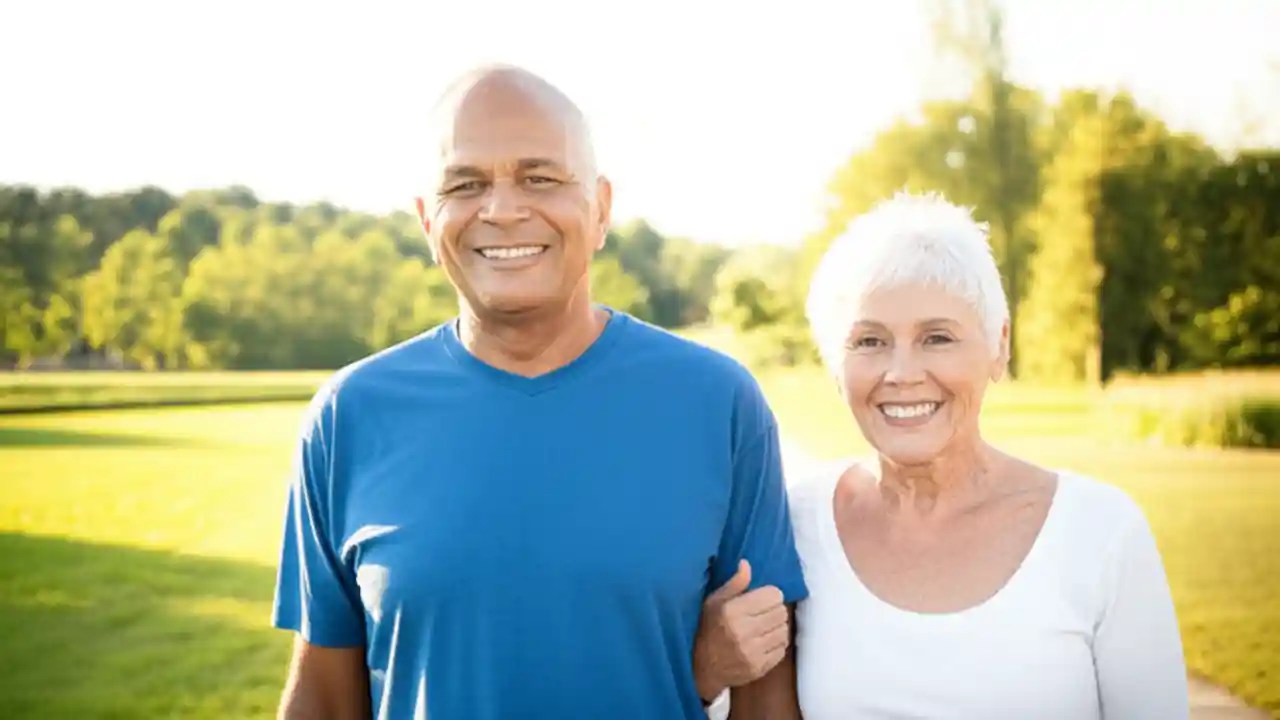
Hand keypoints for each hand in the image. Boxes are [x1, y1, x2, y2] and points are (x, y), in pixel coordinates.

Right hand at [692, 559, 789, 701]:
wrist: (700, 667)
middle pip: (781, 612)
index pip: (773, 596)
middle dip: (774, 610)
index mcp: (732, 611)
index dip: (769, 595)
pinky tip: (763, 642)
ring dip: (776, 627)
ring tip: (763, 627)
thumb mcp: (713, 601)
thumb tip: (746, 564)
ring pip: (784, 630)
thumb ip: (734, 583)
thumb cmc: (706, 628)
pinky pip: (781, 649)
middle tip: (763, 613)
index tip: (762, 598)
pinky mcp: (759, 668)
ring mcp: (752, 653)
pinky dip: (776, 644)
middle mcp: (743, 632)